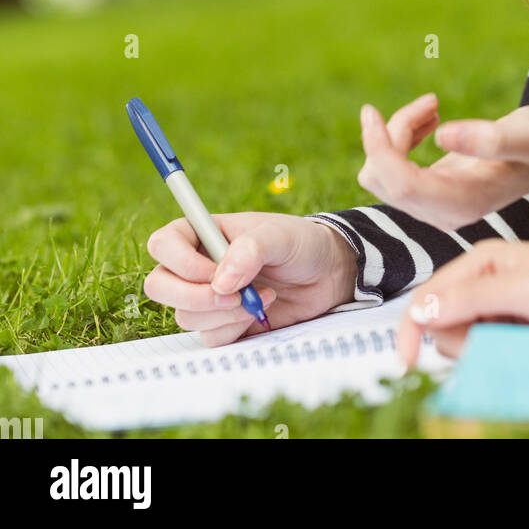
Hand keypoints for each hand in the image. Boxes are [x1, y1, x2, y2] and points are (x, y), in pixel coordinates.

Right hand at [144, 213, 356, 346]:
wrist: (327, 274)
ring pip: (186, 315)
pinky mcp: (223, 323)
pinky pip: (209, 337)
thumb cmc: (301, 243)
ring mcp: (208, 296)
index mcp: (204, 233)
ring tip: (261, 296)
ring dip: (224, 313)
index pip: (162, 244)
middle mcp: (198, 265)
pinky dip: (235, 328)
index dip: (178, 262)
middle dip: (194, 296)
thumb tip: (220, 282)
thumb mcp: (281, 235)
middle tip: (233, 296)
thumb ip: (250, 250)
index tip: (212, 271)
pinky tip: (262, 311)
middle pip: (160, 286)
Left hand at [357, 95, 528, 229]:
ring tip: (432, 108)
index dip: (379, 149)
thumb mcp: (528, 134)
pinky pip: (391, 169)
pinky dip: (400, 139)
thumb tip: (443, 135)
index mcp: (464, 203)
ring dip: (397, 134)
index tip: (371, 111)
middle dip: (393, 133)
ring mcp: (432, 207)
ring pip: (381, 172)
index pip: (401, 184)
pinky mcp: (427, 193)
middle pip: (385, 177)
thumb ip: (491, 138)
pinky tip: (429, 119)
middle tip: (431, 102)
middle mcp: (442, 213)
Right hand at [396, 239, 528, 365]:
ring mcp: (502, 307)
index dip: (412, 331)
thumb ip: (473, 298)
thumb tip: (420, 311)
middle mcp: (487, 282)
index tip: (407, 365)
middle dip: (465, 343)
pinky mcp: (517, 329)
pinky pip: (492, 353)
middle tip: (510, 337)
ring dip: (488, 352)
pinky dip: (504, 358)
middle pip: (444, 326)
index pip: (427, 297)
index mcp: (483, 261)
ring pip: (467, 344)